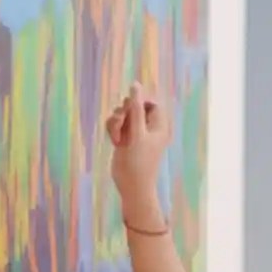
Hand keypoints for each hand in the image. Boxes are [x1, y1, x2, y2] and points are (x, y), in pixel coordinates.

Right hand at [105, 82, 170, 199]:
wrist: (131, 185)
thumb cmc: (139, 161)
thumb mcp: (137, 133)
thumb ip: (136, 108)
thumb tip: (135, 85)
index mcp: (158, 126)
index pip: (150, 103)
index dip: (139, 102)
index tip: (131, 108)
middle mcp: (148, 128)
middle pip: (133, 106)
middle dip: (124, 112)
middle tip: (121, 121)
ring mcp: (135, 133)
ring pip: (122, 115)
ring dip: (116, 121)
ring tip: (116, 137)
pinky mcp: (124, 139)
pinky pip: (115, 124)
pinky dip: (112, 129)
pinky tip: (114, 141)